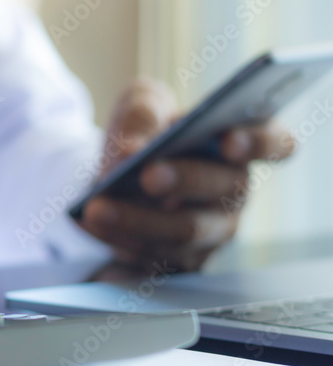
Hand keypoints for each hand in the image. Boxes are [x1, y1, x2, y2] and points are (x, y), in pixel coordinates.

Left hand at [78, 78, 294, 270]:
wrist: (115, 176)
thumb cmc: (143, 134)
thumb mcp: (141, 104)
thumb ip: (144, 111)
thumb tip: (136, 148)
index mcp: (238, 143)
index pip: (275, 142)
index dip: (260, 142)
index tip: (229, 140)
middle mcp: (233, 190)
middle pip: (223, 189)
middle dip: (183, 180)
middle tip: (148, 175)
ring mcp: (211, 231)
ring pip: (185, 231)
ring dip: (139, 220)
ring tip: (98, 208)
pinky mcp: (180, 261)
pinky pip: (155, 257)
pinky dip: (118, 240)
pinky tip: (90, 225)